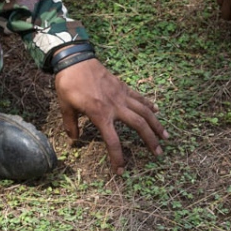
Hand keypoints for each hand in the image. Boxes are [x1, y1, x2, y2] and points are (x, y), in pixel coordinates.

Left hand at [52, 58, 166, 171]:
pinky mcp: (123, 87)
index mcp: (100, 114)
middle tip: (158, 153)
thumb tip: (74, 140)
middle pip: (138, 125)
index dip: (117, 158)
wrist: (75, 60)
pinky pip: (139, 98)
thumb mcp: (65, 107)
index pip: (112, 141)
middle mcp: (115, 106)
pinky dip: (149, 105)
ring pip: (144, 111)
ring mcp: (121, 96)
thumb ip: (71, 125)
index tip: (120, 170)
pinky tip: (157, 111)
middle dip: (150, 140)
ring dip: (156, 124)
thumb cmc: (69, 84)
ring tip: (165, 136)